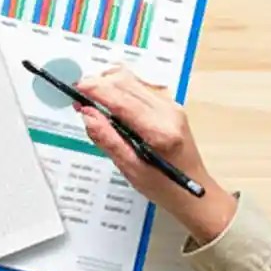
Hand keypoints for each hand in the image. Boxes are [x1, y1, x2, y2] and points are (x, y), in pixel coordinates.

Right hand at [75, 66, 236, 243]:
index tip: (76, 89)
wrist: (194, 191)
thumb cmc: (164, 187)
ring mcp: (171, 105)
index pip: (122, 100)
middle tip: (79, 97)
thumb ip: (108, 139)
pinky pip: (141, 86)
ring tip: (92, 99)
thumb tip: (87, 114)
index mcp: (159, 131)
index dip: (96, 89)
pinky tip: (111, 101)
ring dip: (109, 83)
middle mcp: (168, 111)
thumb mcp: (130, 169)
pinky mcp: (170, 105)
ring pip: (133, 80)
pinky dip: (121, 88)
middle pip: (127, 82)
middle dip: (99, 84)